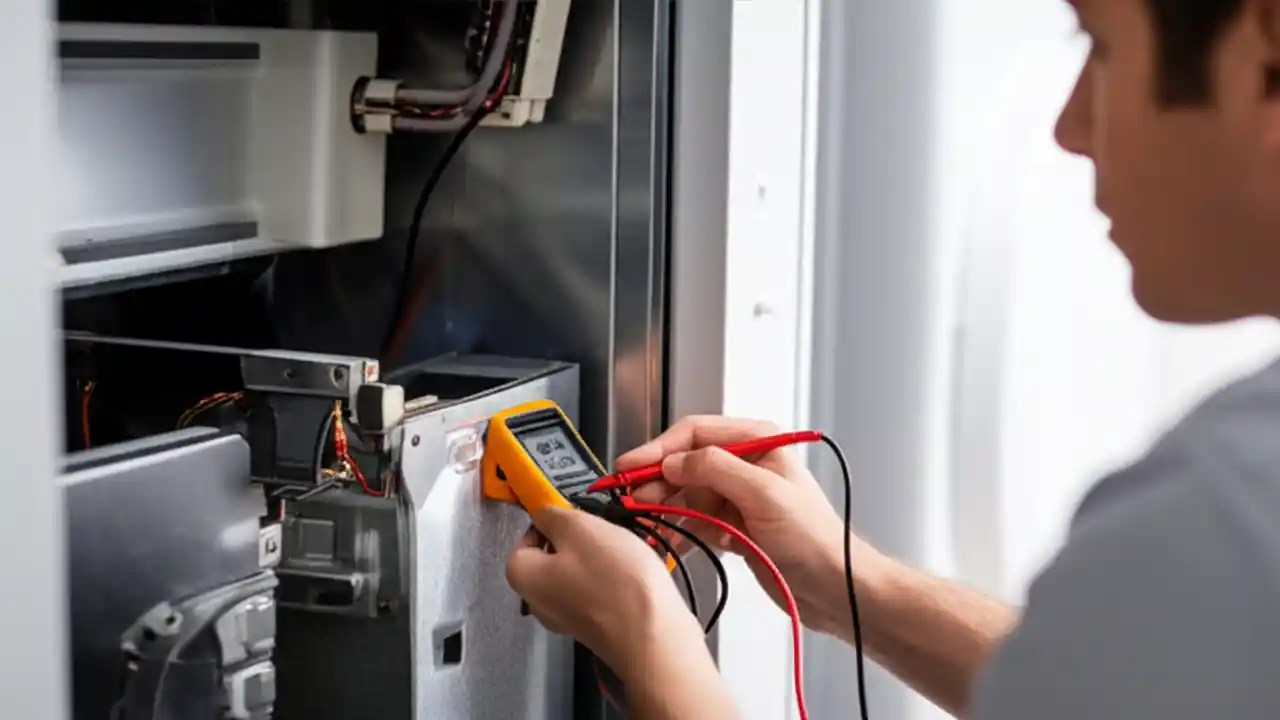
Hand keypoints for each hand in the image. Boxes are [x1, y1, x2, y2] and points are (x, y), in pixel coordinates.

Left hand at [506, 506, 703, 674]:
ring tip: (624, 554)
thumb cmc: (611, 576)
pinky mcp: (593, 630)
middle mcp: (536, 602)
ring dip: (599, 560)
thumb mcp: (579, 528)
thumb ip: (552, 515)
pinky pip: (596, 594)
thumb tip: (541, 514)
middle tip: (605, 535)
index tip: (580, 518)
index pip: (525, 538)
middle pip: (552, 558)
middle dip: (579, 541)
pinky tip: (633, 577)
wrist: (652, 635)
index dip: (552, 523)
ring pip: (576, 575)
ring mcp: (566, 620)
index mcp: (522, 576)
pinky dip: (611, 581)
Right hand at [619, 416, 887, 636]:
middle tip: (630, 499)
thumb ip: (715, 470)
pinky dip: (678, 529)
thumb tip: (674, 462)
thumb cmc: (813, 537)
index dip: (659, 449)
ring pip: (686, 494)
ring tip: (645, 522)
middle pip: (685, 463)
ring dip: (664, 507)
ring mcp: (737, 496)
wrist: (832, 586)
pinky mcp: (732, 525)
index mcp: (757, 442)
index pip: (695, 433)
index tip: (631, 466)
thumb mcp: (763, 494)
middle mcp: (745, 464)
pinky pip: (694, 520)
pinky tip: (666, 540)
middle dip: (657, 481)